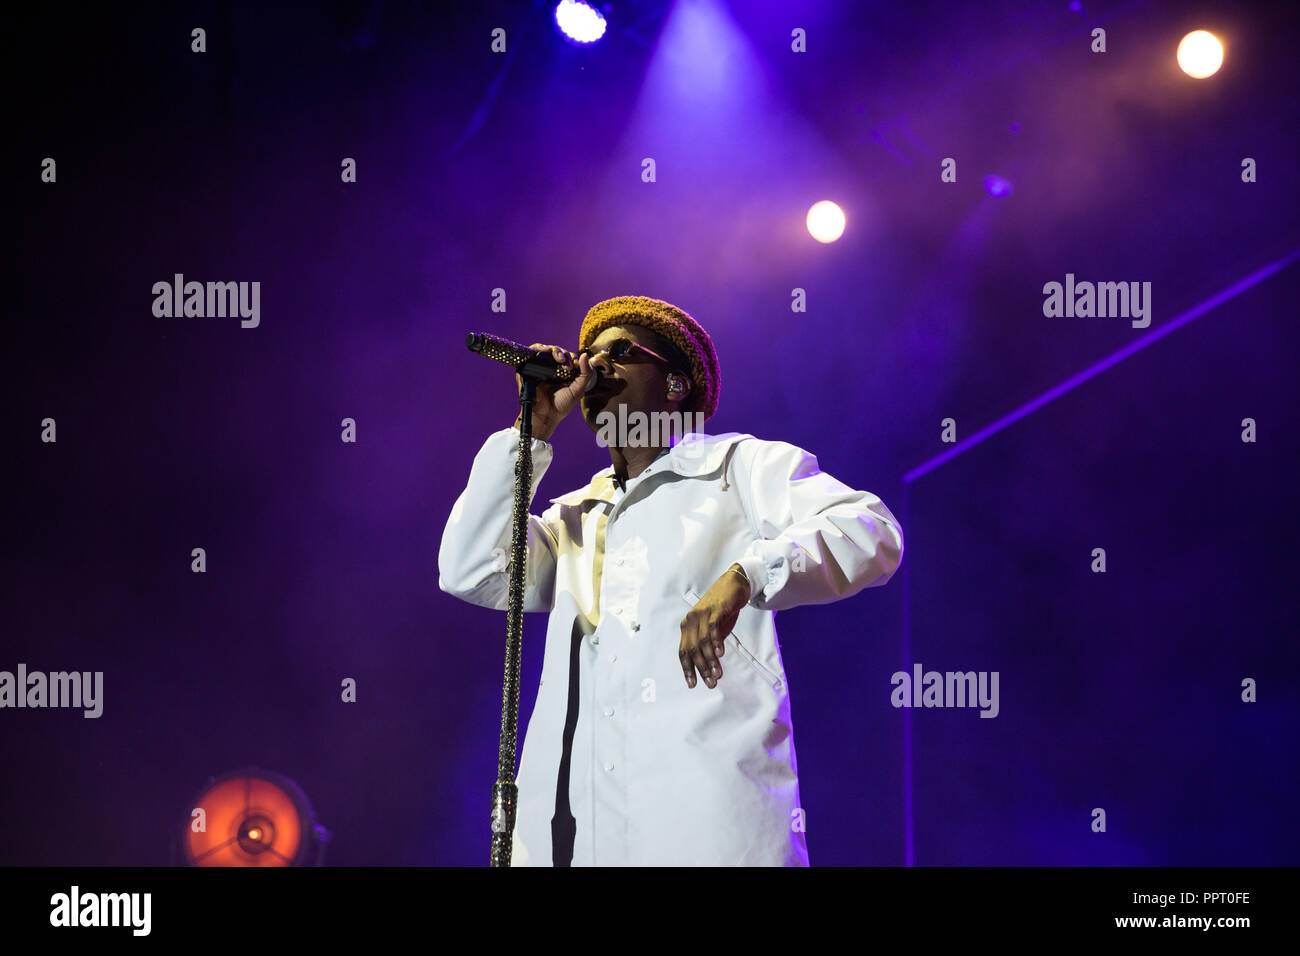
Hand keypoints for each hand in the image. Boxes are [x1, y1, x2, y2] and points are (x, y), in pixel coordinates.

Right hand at [511, 345, 593, 441]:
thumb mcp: (578, 389)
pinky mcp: (529, 369)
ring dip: (554, 350)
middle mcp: (551, 369)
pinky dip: (538, 347)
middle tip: (567, 365)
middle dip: (565, 354)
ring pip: (546, 350)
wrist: (546, 416)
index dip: (573, 358)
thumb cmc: (561, 406)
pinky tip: (545, 350)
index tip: (576, 365)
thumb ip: (585, 373)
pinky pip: (531, 352)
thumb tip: (586, 355)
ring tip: (559, 358)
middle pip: (558, 351)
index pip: (569, 357)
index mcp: (563, 373)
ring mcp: (540, 368)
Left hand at [678, 565, 750, 688]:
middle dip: (700, 669)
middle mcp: (690, 621)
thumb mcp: (713, 629)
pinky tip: (721, 654)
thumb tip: (707, 666)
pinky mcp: (714, 610)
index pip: (683, 652)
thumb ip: (708, 644)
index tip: (692, 684)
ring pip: (702, 642)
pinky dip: (716, 643)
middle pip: (692, 650)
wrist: (734, 584)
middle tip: (710, 683)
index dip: (687, 669)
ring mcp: (701, 614)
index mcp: (687, 627)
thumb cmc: (722, 609)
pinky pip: (712, 629)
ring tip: (717, 673)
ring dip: (710, 660)